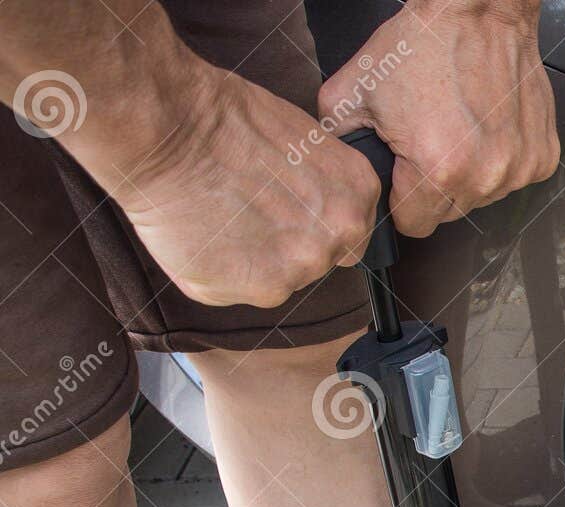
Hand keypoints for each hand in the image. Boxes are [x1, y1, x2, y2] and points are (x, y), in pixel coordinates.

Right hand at [115, 69, 381, 307]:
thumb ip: (322, 187)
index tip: (286, 214)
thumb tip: (315, 208)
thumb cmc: (226, 120)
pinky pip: (239, 291)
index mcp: (356, 198)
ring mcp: (300, 268)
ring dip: (251, 260)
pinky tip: (202, 236)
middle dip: (286, 245)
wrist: (170, 128)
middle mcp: (337, 238)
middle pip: (316, 261)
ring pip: (278, 279)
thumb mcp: (305, 142)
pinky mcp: (259, 288)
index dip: (313, 225)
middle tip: (246, 214)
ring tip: (219, 218)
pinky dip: (217, 271)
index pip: (349, 235)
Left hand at [319, 0, 558, 237]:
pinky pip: (513, 176)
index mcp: (437, 169)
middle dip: (435, 187)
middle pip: (450, 213)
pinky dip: (501, 158)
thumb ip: (337, 140)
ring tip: (461, 127)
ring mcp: (518, 168)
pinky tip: (488, 125)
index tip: (404, 175)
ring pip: (483, 196)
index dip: (402, 201)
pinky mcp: (542, 156)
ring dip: (471, 173)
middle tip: (430, 140)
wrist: (480, 11)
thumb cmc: (424, 45)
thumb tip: (341, 172)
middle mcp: (485, 177)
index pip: (414, 226)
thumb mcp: (353, 89)